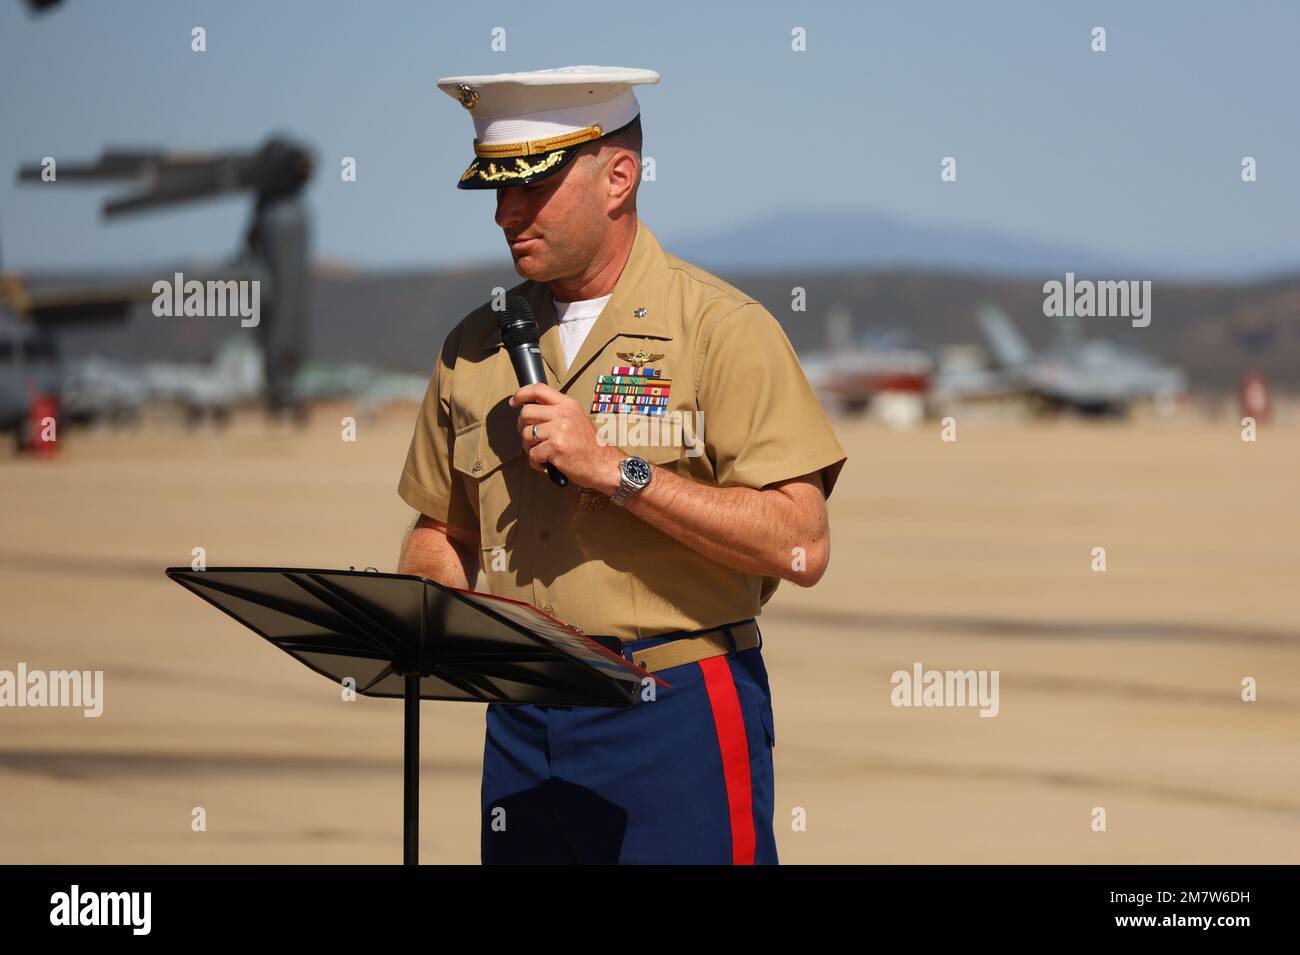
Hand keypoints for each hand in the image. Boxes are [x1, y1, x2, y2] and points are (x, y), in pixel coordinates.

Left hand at [510, 383, 625, 494]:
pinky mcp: (556, 448)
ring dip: (529, 447)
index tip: (514, 402)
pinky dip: (536, 463)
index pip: (538, 390)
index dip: (521, 394)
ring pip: (526, 435)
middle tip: (529, 438)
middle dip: (521, 427)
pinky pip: (532, 454)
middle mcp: (563, 414)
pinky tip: (546, 464)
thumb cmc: (589, 445)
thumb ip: (557, 412)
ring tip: (541, 453)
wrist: (604, 464)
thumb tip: (531, 411)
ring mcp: (559, 431)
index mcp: (567, 404)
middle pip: (526, 413)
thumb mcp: (576, 419)